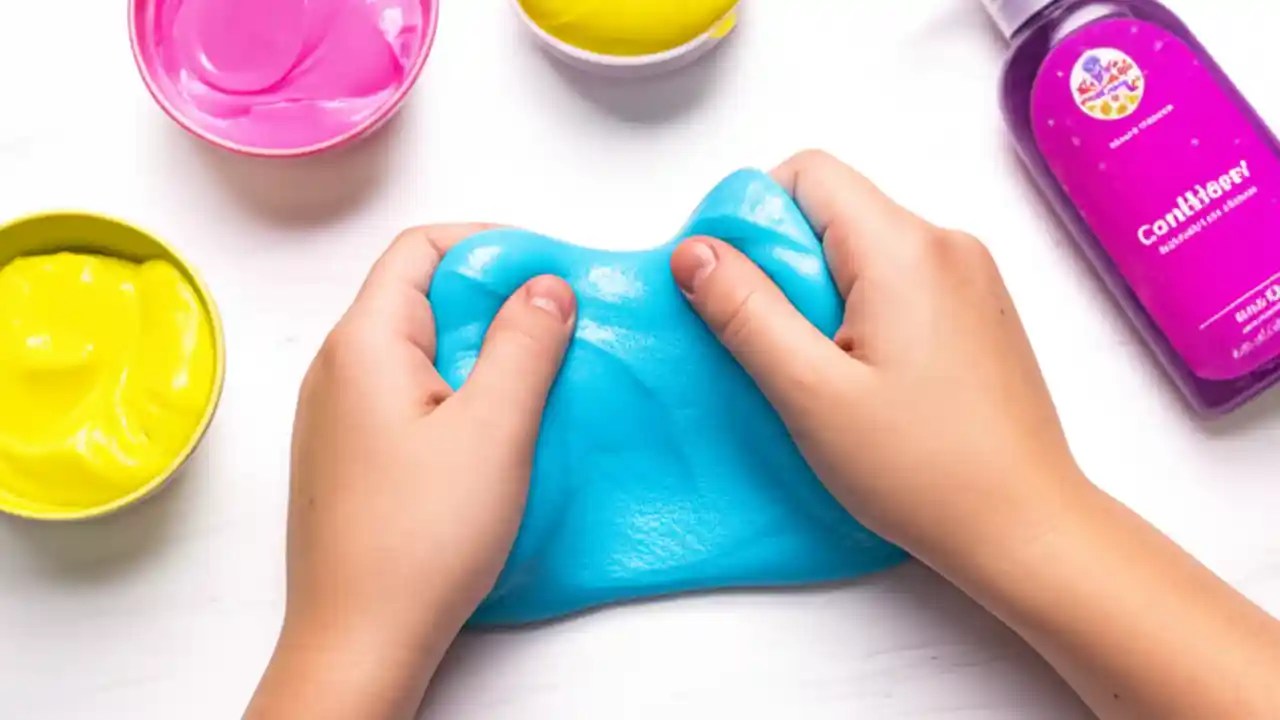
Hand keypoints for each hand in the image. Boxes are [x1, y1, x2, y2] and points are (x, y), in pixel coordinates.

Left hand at [249, 225, 576, 719]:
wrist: (358, 641)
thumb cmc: (421, 538)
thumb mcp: (493, 430)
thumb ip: (525, 344)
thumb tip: (546, 283)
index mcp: (363, 343)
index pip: (420, 248)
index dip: (489, 243)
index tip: (549, 270)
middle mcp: (336, 368)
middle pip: (418, 294)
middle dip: (492, 297)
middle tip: (556, 326)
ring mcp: (337, 415)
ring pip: (417, 347)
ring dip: (478, 347)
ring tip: (536, 376)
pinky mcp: (350, 455)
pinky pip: (407, 392)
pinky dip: (456, 387)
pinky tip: (494, 426)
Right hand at [672, 151, 1279, 718]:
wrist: (1027, 527)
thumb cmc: (922, 468)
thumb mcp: (811, 393)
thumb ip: (745, 312)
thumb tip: (693, 250)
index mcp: (905, 247)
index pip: (809, 172)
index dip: (751, 215)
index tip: (728, 285)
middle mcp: (947, 243)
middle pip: (837, 210)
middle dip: (785, 263)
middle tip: (771, 345)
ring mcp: (973, 276)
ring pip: (867, 248)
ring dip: (822, 292)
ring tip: (818, 372)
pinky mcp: (982, 312)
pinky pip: (902, 280)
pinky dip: (863, 311)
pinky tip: (862, 379)